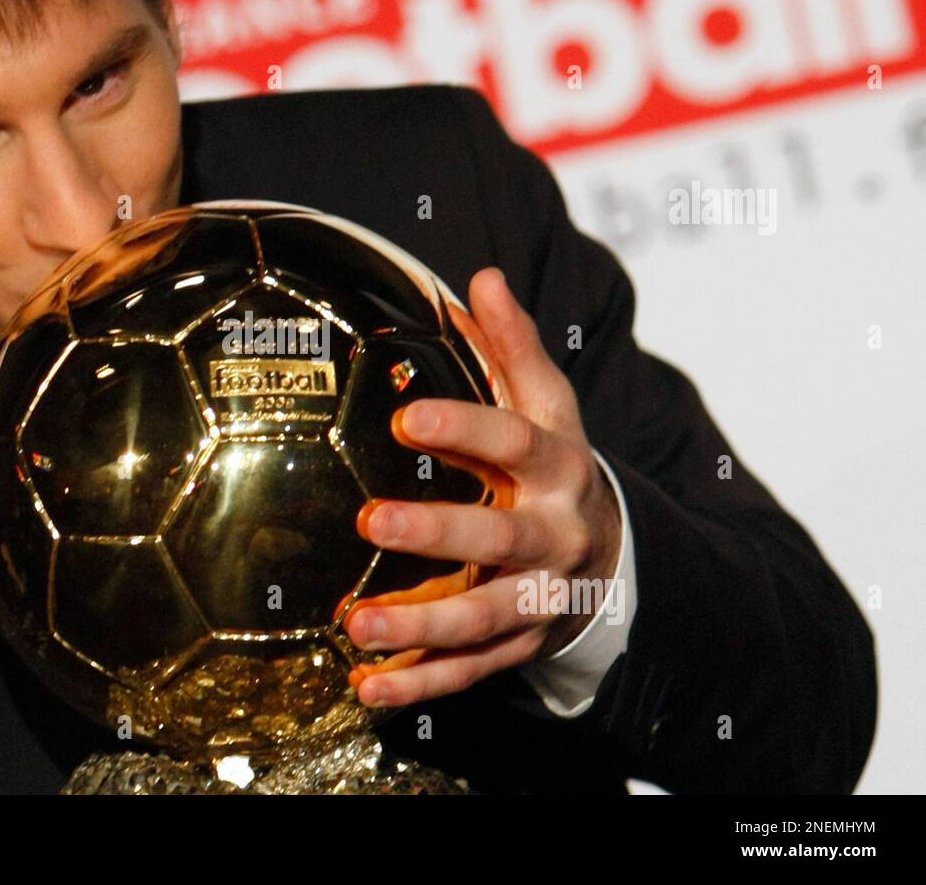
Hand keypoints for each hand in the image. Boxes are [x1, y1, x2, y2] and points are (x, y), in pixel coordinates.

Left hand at [342, 267, 622, 708]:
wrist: (609, 556)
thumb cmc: (557, 468)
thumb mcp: (549, 405)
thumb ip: (513, 347)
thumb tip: (480, 277)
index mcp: (558, 468)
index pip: (517, 443)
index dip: (468, 430)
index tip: (408, 418)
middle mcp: (552, 536)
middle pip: (501, 538)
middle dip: (440, 533)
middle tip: (373, 520)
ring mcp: (537, 599)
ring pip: (483, 618)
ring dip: (420, 625)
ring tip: (354, 623)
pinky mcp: (517, 645)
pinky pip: (469, 671)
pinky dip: (420, 682)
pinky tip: (367, 687)